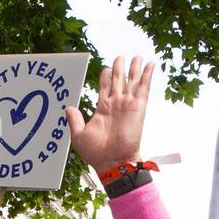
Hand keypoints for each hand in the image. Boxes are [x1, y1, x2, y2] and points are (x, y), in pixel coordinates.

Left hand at [65, 55, 154, 173]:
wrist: (112, 162)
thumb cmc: (96, 153)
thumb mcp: (79, 135)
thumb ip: (74, 120)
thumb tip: (68, 107)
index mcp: (103, 108)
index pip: (105, 86)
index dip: (105, 76)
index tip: (106, 68)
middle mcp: (116, 104)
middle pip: (119, 79)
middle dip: (120, 67)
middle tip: (121, 56)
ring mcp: (128, 104)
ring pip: (132, 81)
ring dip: (135, 68)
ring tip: (137, 56)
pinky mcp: (138, 107)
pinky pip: (144, 88)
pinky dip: (147, 75)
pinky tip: (150, 64)